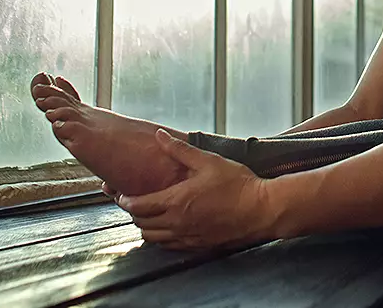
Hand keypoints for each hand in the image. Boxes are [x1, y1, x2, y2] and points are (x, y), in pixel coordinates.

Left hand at [118, 130, 277, 250]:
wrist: (262, 210)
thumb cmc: (237, 184)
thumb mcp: (208, 161)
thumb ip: (180, 149)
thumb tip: (159, 135)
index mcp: (175, 202)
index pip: (137, 206)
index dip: (124, 200)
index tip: (119, 193)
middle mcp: (177, 224)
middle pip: (141, 224)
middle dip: (132, 213)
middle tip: (130, 202)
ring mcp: (188, 238)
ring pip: (154, 239)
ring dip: (146, 227)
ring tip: (147, 215)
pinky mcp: (199, 246)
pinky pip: (170, 246)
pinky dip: (162, 238)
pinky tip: (167, 227)